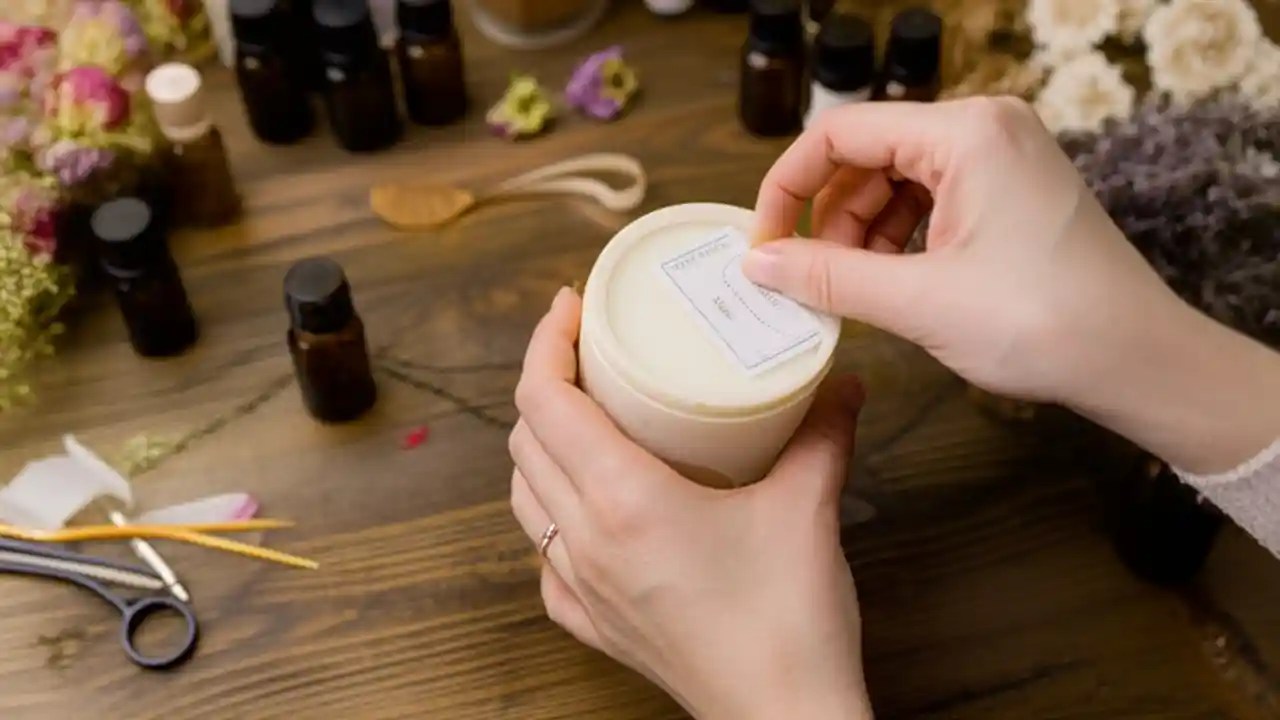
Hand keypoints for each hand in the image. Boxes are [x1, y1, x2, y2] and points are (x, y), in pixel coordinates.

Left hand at [510, 288, 873, 719]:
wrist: (785, 719)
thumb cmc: (790, 620)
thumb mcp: (808, 507)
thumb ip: (823, 432)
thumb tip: (843, 381)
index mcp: (623, 499)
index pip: (544, 399)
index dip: (547, 343)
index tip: (573, 308)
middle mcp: (584, 540)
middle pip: (526, 439)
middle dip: (547, 384)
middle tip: (594, 354)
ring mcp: (580, 587)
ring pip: (525, 496)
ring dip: (543, 445)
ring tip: (589, 418)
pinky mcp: (593, 624)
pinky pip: (544, 556)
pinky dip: (552, 514)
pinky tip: (591, 511)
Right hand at [743, 97, 1279, 472]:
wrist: (1138, 360)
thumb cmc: (1042, 323)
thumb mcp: (917, 301)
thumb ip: (827, 276)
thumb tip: (756, 264)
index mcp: (966, 131)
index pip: (841, 134)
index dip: (787, 187)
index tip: (762, 244)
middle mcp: (985, 127)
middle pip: (868, 155)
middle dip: (827, 217)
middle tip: (806, 278)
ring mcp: (1003, 156)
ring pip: (896, 179)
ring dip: (860, 232)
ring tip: (849, 288)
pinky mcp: (1012, 189)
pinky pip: (931, 198)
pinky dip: (897, 237)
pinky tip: (888, 281)